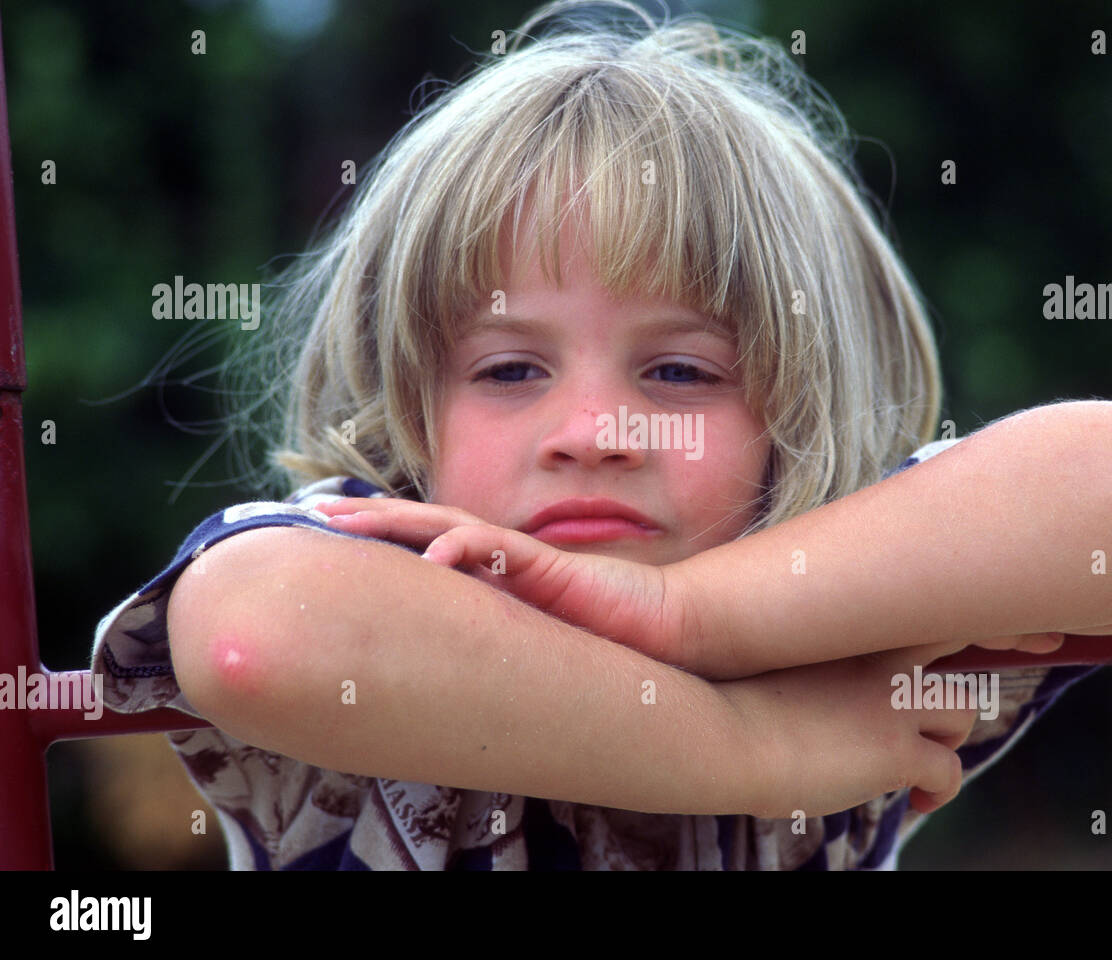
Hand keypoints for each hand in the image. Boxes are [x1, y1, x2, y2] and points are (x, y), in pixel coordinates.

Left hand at [316, 498, 693, 668]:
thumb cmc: (599, 634)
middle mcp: (499, 556)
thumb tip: (436, 662)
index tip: (327, 536)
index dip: (377, 536)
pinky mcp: (549, 568)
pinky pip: (500, 550)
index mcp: (490, 571)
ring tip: (348, 522)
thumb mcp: (525, 636)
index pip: (423, 542)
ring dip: (395, 521)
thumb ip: (487, 636)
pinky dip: (464, 547)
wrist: (661, 628)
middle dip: (367, 517)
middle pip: (421, 523)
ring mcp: (522, 557)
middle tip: (313, 514)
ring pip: (447, 524)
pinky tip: (433, 555)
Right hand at [723, 641, 981, 818]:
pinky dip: (940, 791)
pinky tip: (918, 801)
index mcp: (843, 630)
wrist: (720, 735)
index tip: (905, 656)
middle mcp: (878, 655)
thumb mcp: (756, 658)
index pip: (906, 610)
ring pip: (962, 709)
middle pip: (952, 643)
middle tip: (926, 704)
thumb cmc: (717, 701)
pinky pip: (949, 771)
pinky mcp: (897, 751)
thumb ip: (791, 658)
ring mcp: (893, 702)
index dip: (918, 629)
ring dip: (948, 735)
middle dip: (946, 670)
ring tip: (921, 758)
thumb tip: (786, 681)